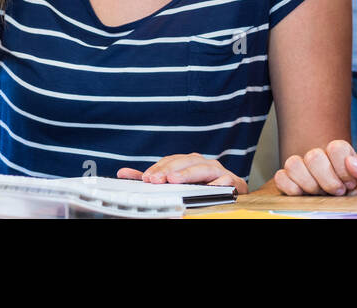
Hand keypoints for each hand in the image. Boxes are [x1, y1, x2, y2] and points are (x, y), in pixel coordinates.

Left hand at [117, 154, 247, 193]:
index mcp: (190, 162)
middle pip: (187, 162)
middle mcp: (204, 164)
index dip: (159, 168)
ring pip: (204, 168)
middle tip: (157, 179)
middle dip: (171, 170)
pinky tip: (209, 187)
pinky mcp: (233, 182)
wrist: (232, 195)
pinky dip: (218, 183)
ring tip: (176, 180)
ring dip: (189, 173)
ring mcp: (219, 172)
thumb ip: (151, 179)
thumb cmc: (202, 188)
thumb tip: (123, 173)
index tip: (147, 178)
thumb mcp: (176, 183)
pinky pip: (226, 181)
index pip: (172, 161)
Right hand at [274, 140, 356, 196]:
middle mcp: (321, 160)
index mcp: (341, 156)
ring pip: (293, 163)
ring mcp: (304, 171)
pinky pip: (281, 177)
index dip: (343, 167)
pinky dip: (290, 187)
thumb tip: (352, 162)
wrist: (355, 212)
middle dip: (327, 179)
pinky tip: (304, 196)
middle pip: (313, 155)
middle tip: (338, 192)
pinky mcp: (290, 184)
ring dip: (308, 183)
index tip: (350, 183)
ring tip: (320, 195)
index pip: (336, 146)